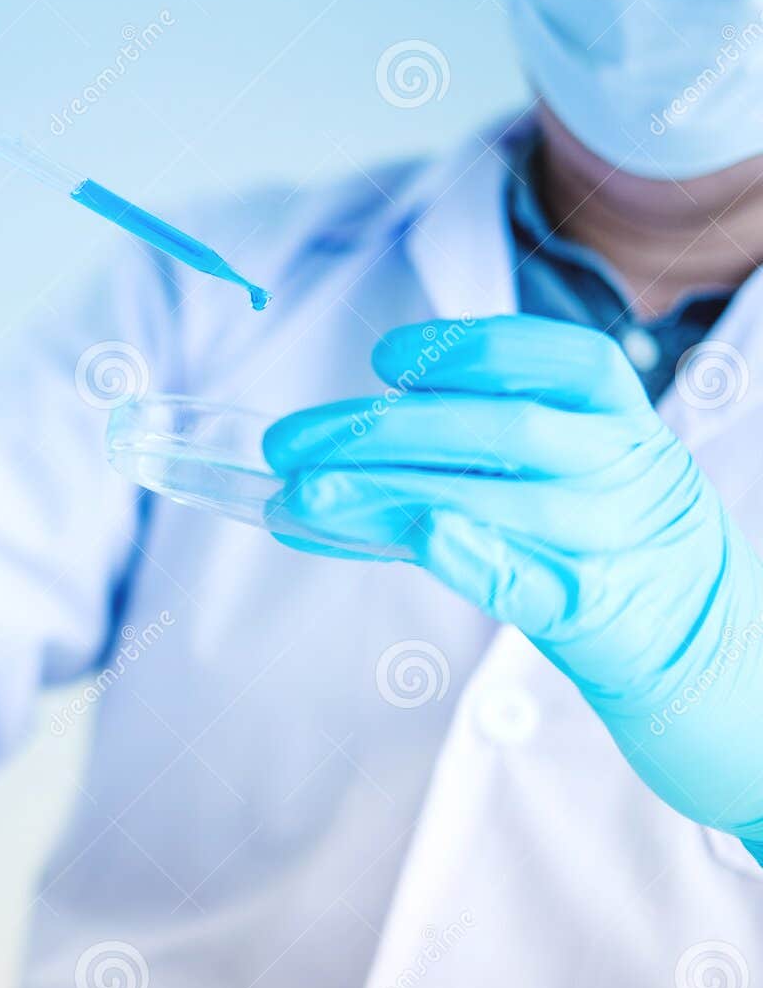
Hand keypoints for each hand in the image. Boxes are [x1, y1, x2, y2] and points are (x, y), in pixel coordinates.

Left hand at [264, 314, 762, 843]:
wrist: (697, 639)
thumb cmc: (598, 537)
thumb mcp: (566, 470)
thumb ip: (469, 450)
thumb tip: (328, 450)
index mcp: (622, 418)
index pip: (556, 358)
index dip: (470, 348)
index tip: (385, 359)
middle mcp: (623, 469)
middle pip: (503, 428)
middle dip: (384, 429)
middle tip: (290, 441)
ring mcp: (610, 542)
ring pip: (495, 501)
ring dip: (386, 492)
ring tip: (303, 493)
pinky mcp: (590, 614)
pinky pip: (521, 580)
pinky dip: (464, 555)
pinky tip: (408, 535)